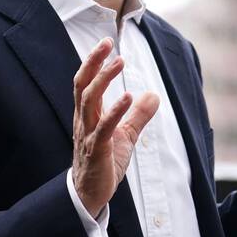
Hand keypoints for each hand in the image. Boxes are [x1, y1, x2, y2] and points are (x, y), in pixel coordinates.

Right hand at [71, 37, 159, 216]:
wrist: (90, 194)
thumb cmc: (104, 162)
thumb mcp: (125, 135)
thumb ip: (138, 115)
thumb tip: (154, 95)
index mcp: (88, 115)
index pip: (85, 82)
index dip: (93, 61)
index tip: (105, 42)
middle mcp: (84, 121)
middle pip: (83, 86)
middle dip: (94, 63)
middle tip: (108, 44)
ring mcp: (88, 135)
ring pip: (89, 101)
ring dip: (104, 80)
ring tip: (119, 62)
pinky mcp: (96, 151)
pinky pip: (103, 128)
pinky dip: (115, 111)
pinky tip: (128, 97)